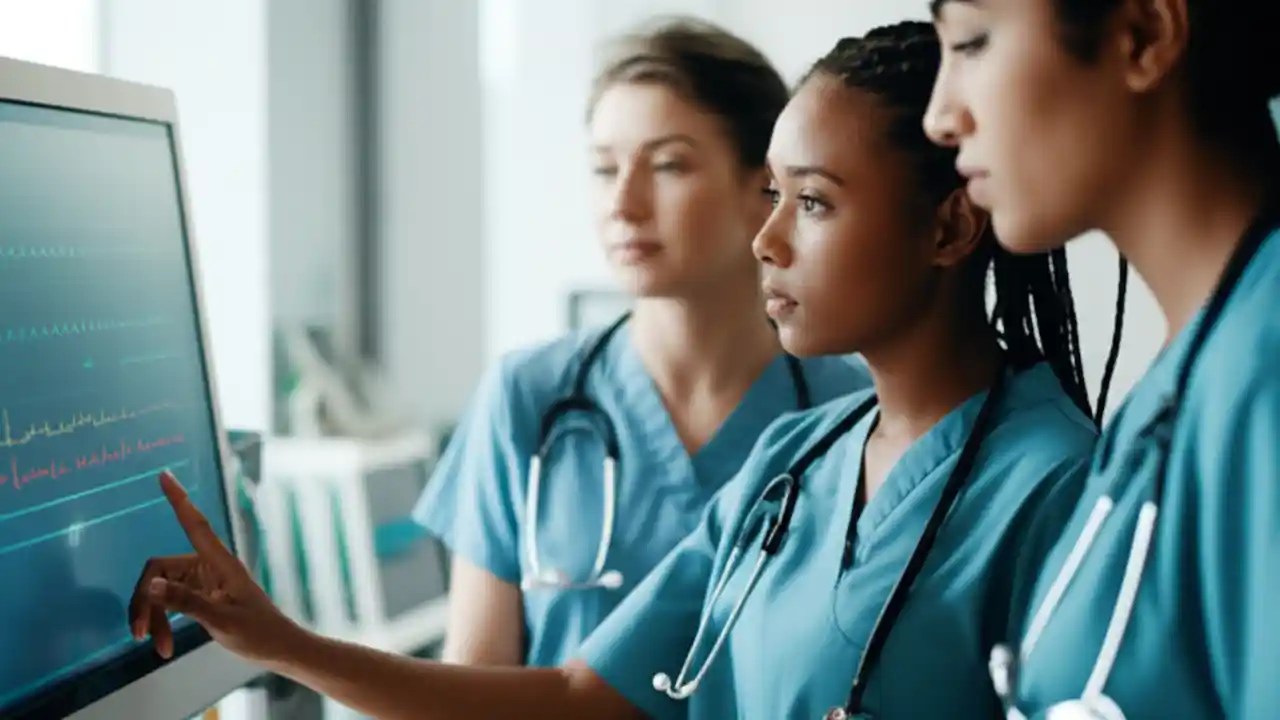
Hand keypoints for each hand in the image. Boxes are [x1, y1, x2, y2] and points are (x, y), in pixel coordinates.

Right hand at [129, 471, 302, 664]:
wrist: (280, 649)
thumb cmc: (259, 633)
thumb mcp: (221, 620)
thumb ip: (186, 602)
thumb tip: (150, 585)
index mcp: (220, 563)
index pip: (195, 524)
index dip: (178, 500)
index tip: (164, 475)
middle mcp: (208, 567)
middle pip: (158, 570)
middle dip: (145, 602)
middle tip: (140, 635)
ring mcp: (202, 582)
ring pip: (159, 590)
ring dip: (154, 618)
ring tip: (160, 649)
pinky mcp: (200, 597)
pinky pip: (168, 602)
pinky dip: (162, 623)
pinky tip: (164, 647)